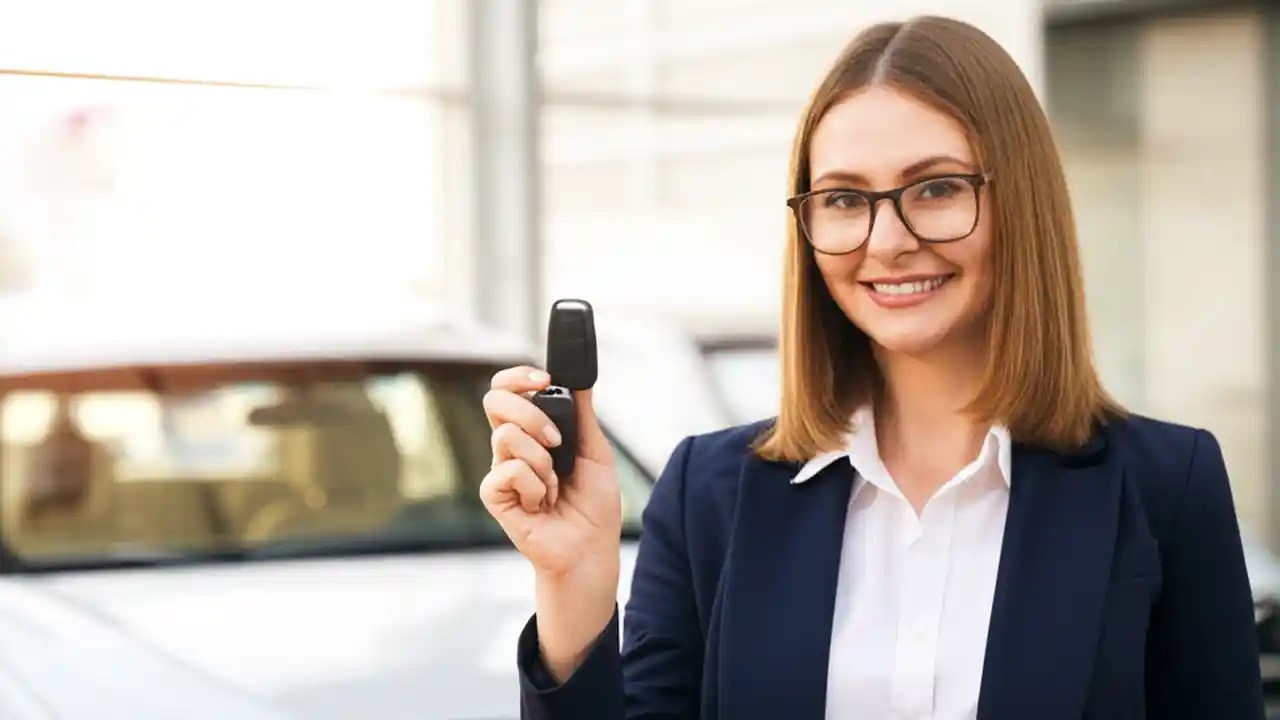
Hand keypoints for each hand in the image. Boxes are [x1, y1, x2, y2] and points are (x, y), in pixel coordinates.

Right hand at [479, 366, 620, 679]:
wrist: (591, 549)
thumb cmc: (594, 505)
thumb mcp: (596, 452)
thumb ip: (583, 415)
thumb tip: (578, 378)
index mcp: (532, 431)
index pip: (508, 389)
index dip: (519, 377)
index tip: (545, 379)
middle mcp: (512, 447)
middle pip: (494, 401)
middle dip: (531, 413)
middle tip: (557, 439)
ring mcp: (501, 470)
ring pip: (506, 435)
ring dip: (542, 461)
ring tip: (555, 486)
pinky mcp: (494, 495)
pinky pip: (508, 471)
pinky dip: (535, 486)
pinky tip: (543, 504)